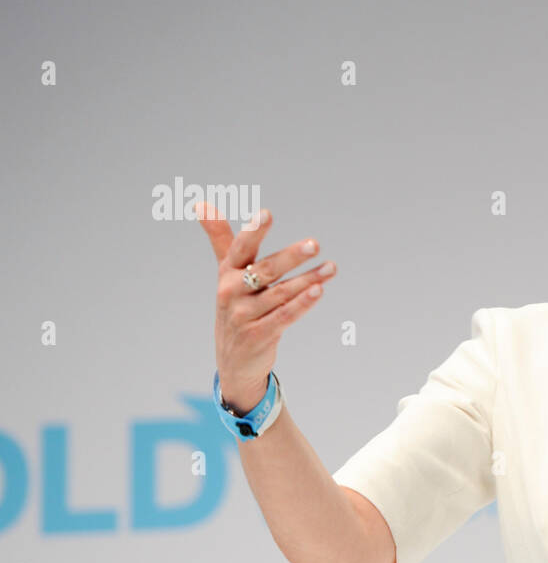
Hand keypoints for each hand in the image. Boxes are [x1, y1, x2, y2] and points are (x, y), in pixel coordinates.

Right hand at [197, 203, 336, 413]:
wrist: (233, 360)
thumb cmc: (235, 307)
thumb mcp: (226, 272)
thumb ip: (220, 238)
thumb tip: (200, 202)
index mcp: (226, 273)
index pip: (240, 248)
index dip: (253, 231)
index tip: (266, 214)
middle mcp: (232, 292)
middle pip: (266, 270)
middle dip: (291, 256)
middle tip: (314, 243)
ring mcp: (244, 315)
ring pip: (281, 293)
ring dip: (309, 280)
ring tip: (331, 268)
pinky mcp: (259, 335)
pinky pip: (285, 316)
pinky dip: (302, 304)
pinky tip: (320, 290)